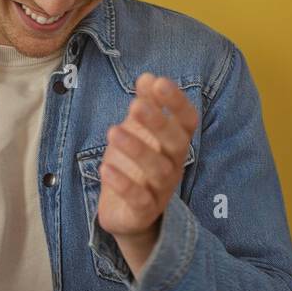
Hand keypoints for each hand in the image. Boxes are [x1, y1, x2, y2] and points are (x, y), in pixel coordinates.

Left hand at [97, 73, 200, 273]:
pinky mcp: (143, 212)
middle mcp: (173, 166)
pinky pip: (138, 199)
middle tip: (136, 105)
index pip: (187, 121)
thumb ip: (144, 106)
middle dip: (158, 123)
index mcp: (174, 145)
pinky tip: (105, 167)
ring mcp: (160, 191)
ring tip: (112, 132)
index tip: (159, 82)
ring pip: (157, 170)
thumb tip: (148, 76)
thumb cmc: (134, 167)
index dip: (176, 102)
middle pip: (175, 144)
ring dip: (136, 149)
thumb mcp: (137, 134)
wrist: (127, 215)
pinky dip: (123, 184)